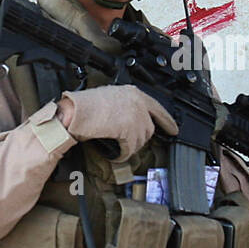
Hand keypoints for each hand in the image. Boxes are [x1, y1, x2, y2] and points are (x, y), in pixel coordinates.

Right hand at [57, 84, 177, 160]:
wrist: (75, 112)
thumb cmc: (84, 105)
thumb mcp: (109, 97)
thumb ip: (124, 105)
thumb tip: (127, 119)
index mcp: (133, 93)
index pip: (157, 108)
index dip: (166, 121)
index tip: (173, 130)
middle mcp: (138, 103)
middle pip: (149, 127)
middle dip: (140, 138)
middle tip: (130, 144)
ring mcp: (135, 116)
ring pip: (141, 139)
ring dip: (131, 147)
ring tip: (119, 148)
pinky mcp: (129, 130)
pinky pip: (131, 148)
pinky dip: (123, 154)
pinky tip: (117, 155)